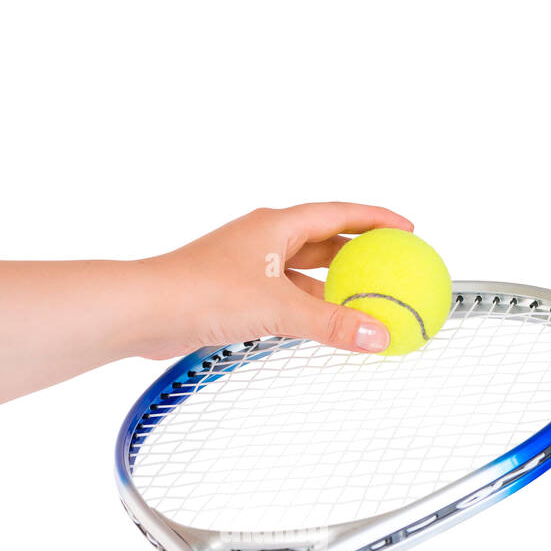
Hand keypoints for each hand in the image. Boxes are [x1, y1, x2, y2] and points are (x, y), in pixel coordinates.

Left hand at [146, 201, 413, 358]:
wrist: (144, 311)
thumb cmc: (198, 292)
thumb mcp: (276, 308)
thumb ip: (330, 324)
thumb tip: (377, 335)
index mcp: (274, 226)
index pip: (338, 214)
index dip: (375, 219)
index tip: (406, 229)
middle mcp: (262, 241)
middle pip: (323, 241)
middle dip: (358, 253)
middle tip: (391, 265)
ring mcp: (247, 268)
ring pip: (302, 274)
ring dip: (332, 288)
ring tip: (364, 302)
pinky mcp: (234, 296)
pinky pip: (284, 299)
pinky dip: (307, 309)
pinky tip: (320, 326)